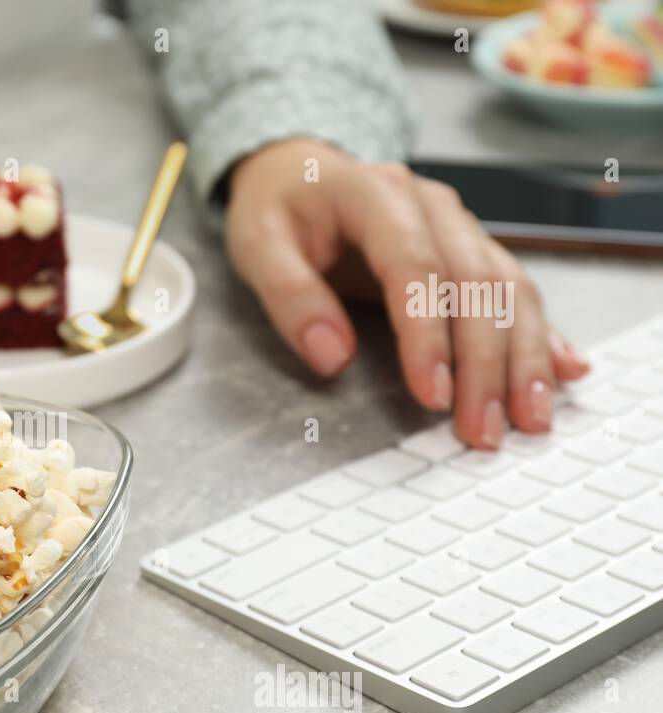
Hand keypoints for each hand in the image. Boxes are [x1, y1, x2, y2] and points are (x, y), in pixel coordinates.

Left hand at [226, 138, 588, 447]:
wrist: (299, 172)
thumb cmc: (278, 211)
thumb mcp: (258, 247)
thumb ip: (291, 298)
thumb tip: (332, 356)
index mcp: (377, 194)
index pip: (415, 266)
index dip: (428, 334)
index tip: (432, 393)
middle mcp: (432, 207)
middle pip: (475, 284)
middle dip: (484, 364)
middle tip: (481, 429)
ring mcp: (460, 228)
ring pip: (509, 290)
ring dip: (522, 359)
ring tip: (526, 418)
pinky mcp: (472, 251)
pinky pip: (516, 292)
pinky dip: (542, 335)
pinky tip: (564, 371)